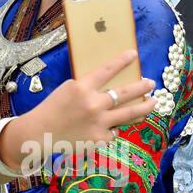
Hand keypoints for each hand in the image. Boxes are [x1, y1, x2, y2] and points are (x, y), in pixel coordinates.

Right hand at [9, 49, 155, 168]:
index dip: (122, 61)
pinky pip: (114, 131)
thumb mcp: (67, 89)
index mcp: (81, 88)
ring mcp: (98, 122)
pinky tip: (111, 125)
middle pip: (126, 93)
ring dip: (145, 107)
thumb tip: (111, 84)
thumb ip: (87, 87)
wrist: (39, 133)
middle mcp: (93, 104)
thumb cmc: (52, 109)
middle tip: (151, 83)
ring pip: (130, 114)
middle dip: (142, 87)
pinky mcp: (99, 138)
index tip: (134, 54)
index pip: (107, 70)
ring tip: (153, 102)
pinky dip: (113, 127)